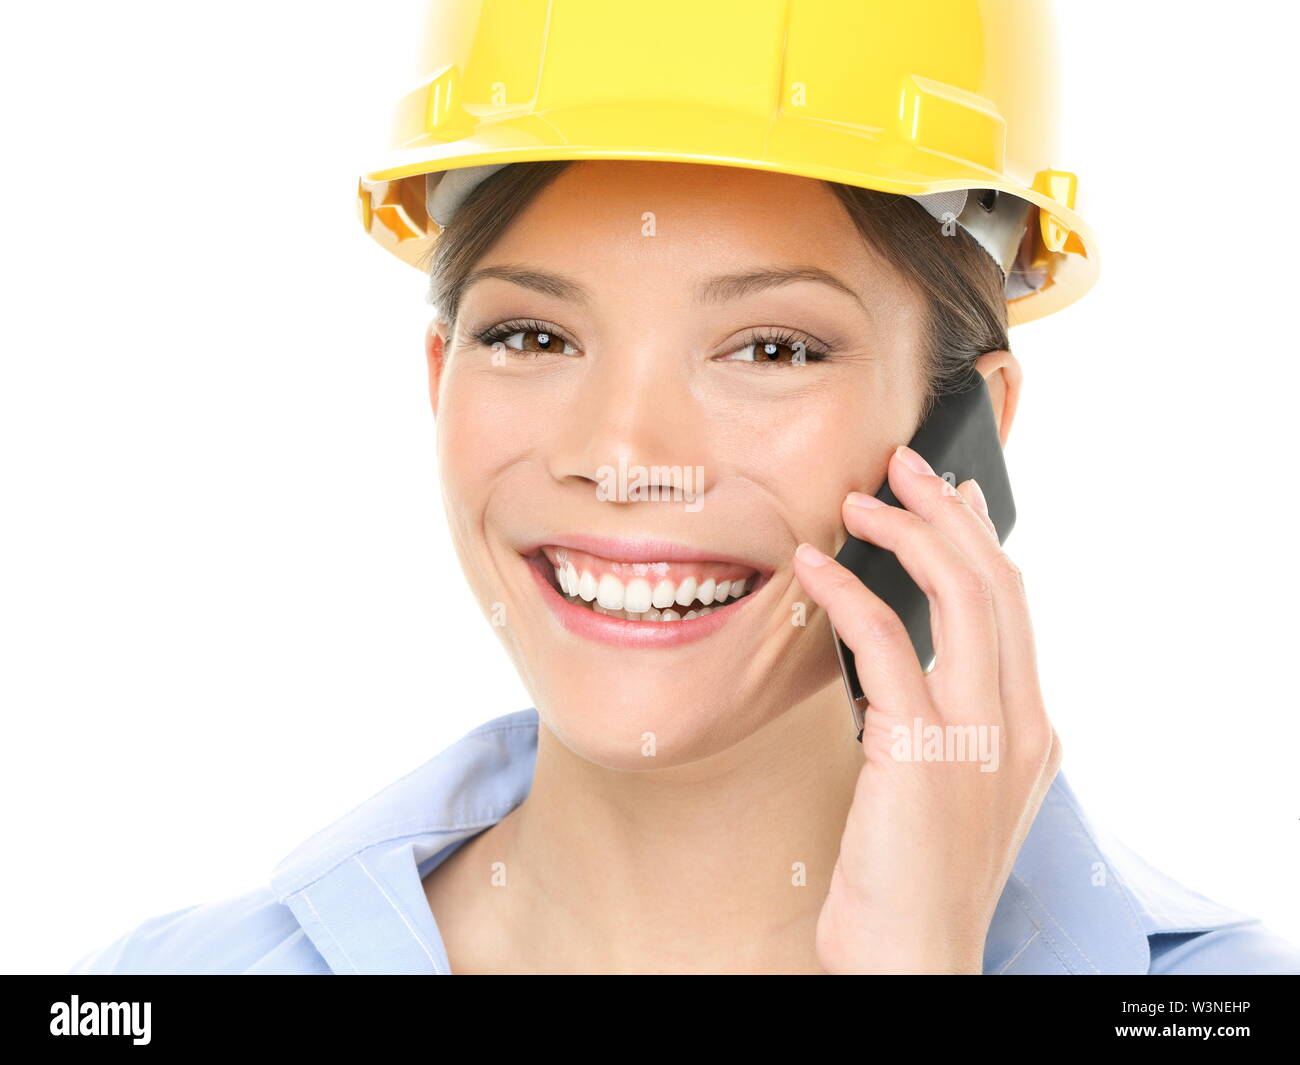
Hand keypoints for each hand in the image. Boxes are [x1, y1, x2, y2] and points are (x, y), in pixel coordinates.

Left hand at [794, 444, 1061, 974]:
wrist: (913, 963)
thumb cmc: (914, 881)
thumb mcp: (947, 792)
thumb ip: (943, 723)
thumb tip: (905, 658)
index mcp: (1030, 732)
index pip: (1015, 608)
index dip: (980, 541)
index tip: (949, 498)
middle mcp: (1020, 726)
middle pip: (997, 584)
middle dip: (948, 513)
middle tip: (903, 465)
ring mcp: (980, 739)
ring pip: (962, 598)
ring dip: (907, 534)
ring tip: (858, 499)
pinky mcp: (926, 753)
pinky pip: (889, 645)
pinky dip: (850, 594)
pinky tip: (815, 569)